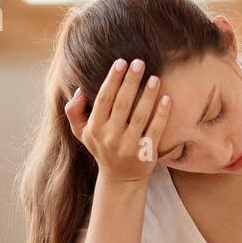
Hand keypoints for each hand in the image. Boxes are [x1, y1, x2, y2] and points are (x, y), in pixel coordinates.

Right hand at [64, 58, 171, 183]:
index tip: (121, 62)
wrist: (120, 180)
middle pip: (122, 104)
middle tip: (140, 62)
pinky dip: (161, 114)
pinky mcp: (146, 154)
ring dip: (148, 95)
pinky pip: (155, 130)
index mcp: (94, 129)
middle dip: (131, 81)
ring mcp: (129, 147)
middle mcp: (110, 138)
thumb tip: (78, 90)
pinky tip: (167, 99)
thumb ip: (74, 112)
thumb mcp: (82, 133)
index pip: (104, 99)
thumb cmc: (102, 148)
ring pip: (140, 115)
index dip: (113, 79)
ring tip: (155, 78)